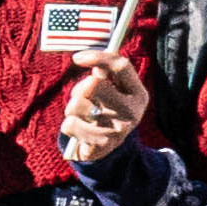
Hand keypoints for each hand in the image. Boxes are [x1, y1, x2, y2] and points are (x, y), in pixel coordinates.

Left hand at [62, 47, 149, 168]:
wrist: (104, 149)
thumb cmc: (104, 111)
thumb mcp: (111, 91)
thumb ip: (104, 72)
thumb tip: (89, 56)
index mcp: (138, 94)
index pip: (121, 66)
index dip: (97, 57)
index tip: (76, 58)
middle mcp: (133, 110)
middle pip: (94, 84)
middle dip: (78, 89)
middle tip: (80, 98)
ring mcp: (120, 128)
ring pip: (77, 104)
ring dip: (70, 108)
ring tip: (81, 116)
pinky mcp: (103, 144)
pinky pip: (70, 124)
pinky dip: (68, 126)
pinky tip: (80, 132)